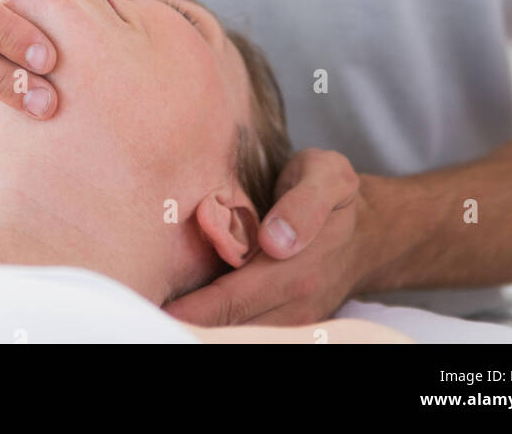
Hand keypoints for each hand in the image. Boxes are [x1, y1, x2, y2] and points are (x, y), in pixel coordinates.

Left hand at [164, 148, 364, 325]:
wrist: (370, 230)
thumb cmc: (334, 195)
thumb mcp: (328, 176)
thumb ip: (304, 203)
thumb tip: (276, 240)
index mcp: (297, 271)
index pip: (229, 302)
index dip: (190, 311)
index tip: (152, 308)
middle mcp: (294, 306)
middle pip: (228, 328)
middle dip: (186, 323)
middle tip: (141, 313)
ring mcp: (293, 323)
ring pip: (238, 334)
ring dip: (201, 327)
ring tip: (157, 314)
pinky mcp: (290, 326)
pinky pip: (250, 332)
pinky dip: (221, 326)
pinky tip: (190, 316)